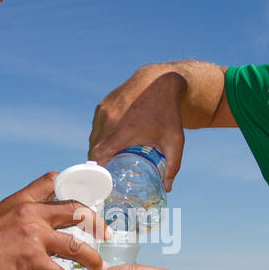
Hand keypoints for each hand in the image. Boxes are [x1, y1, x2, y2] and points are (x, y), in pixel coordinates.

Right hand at [0, 173, 106, 269]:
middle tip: (107, 234)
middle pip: (75, 210)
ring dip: (92, 258)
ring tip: (101, 269)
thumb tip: (34, 228)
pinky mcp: (30, 258)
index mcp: (21, 200)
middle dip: (96, 222)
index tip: (85, 200)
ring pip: (76, 244)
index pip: (52, 181)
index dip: (71, 187)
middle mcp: (30, 212)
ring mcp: (33, 235)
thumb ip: (18, 218)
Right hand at [87, 68, 185, 190]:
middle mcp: (111, 119)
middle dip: (97, 162)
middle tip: (105, 174)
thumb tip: (167, 188)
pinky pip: (95, 126)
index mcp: (125, 131)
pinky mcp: (103, 104)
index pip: (100, 154)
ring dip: (96, 149)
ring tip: (106, 160)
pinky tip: (107, 142)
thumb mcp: (175, 141)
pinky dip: (98, 136)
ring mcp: (105, 110)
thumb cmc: (169, 113)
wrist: (160, 81)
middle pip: (94, 148)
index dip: (98, 168)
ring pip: (93, 136)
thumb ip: (173, 166)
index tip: (103, 178)